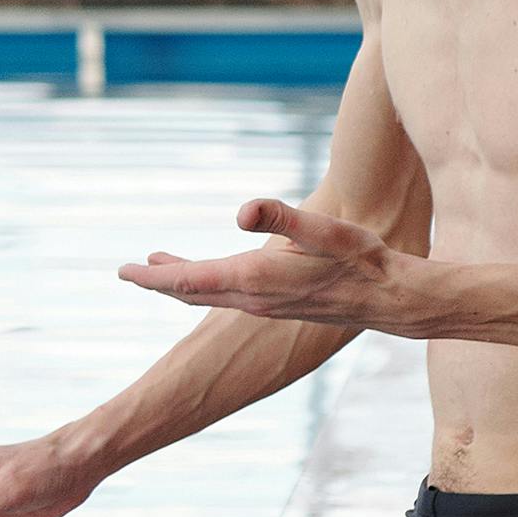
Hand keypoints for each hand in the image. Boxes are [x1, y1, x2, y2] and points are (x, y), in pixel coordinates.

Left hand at [117, 196, 410, 332]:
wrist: (394, 299)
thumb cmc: (363, 261)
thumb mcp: (324, 230)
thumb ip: (283, 217)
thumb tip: (241, 211)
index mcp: (254, 279)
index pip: (188, 281)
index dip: (153, 277)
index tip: (123, 273)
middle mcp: (253, 299)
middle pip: (190, 292)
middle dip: (156, 281)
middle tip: (126, 273)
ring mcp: (265, 305)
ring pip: (209, 295)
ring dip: (179, 283)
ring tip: (155, 268)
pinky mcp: (279, 305)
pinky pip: (228, 297)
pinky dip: (205, 285)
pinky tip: (208, 276)